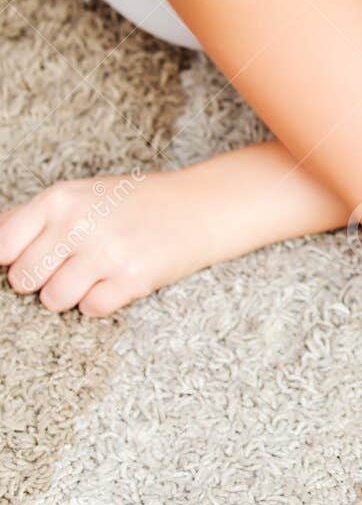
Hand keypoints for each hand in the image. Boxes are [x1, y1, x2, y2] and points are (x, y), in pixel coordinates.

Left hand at [0, 171, 213, 317]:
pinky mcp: (132, 279)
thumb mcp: (80, 194)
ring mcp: (105, 252)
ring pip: (53, 300)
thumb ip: (33, 218)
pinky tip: (117, 279)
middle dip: (43, 279)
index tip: (27, 260)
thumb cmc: (134, 202)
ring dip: (71, 294)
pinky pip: (90, 309)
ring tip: (95, 272)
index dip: (11, 260)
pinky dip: (101, 301)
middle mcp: (78, 224)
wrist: (198, 206)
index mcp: (59, 199)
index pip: (1, 246)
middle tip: (71, 263)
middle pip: (23, 279)